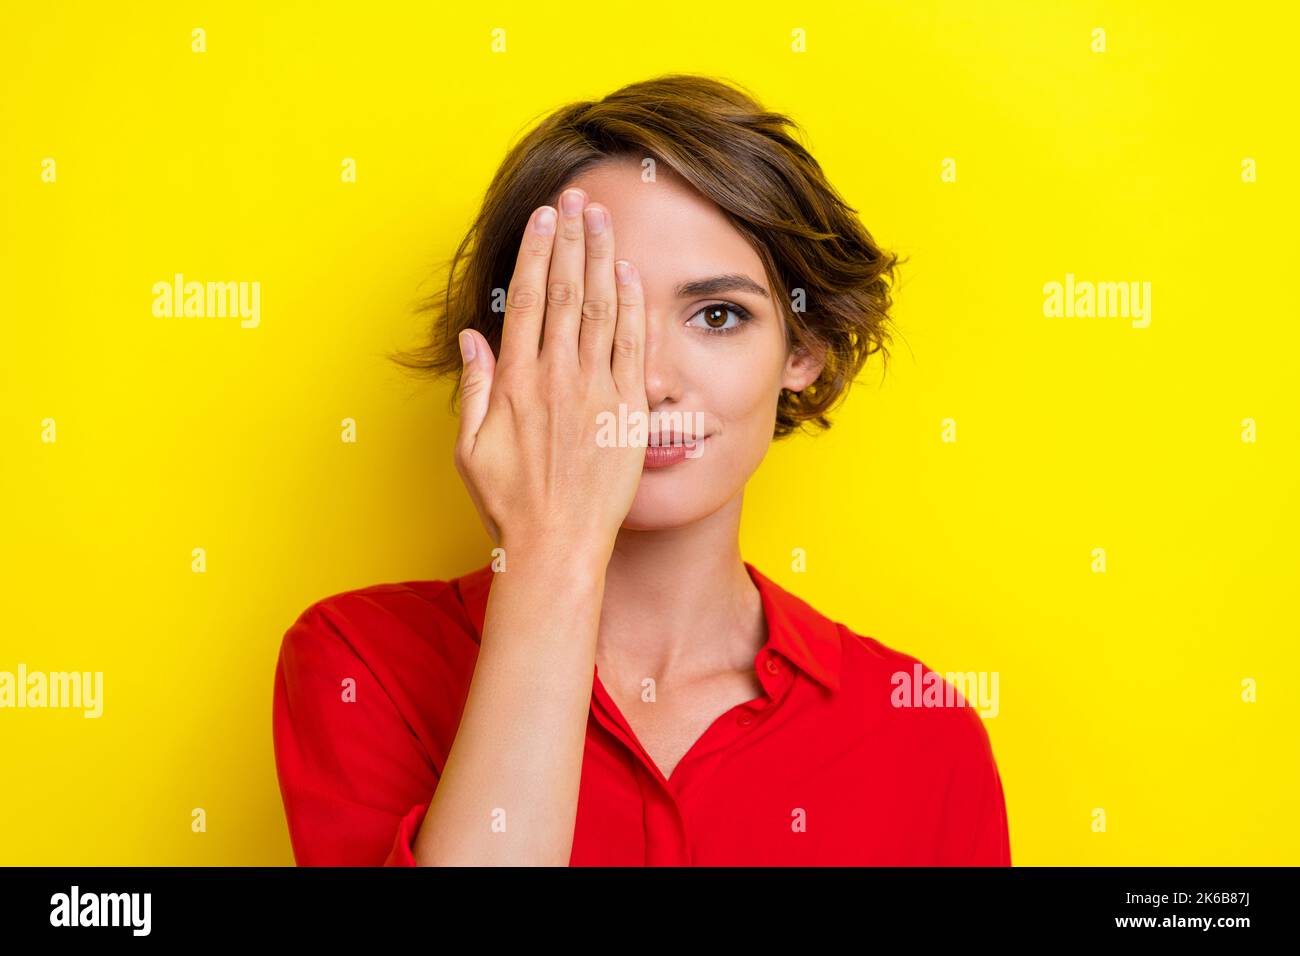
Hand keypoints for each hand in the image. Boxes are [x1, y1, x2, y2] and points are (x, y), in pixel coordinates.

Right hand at [453, 187, 648, 564]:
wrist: (557, 545)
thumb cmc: (510, 503)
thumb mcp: (470, 448)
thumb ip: (473, 388)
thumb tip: (472, 336)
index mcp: (515, 380)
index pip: (529, 298)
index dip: (539, 252)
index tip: (546, 217)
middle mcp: (556, 376)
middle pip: (567, 290)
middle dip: (573, 239)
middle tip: (579, 197)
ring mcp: (595, 390)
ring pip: (601, 308)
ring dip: (603, 258)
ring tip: (605, 218)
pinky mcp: (626, 410)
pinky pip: (632, 347)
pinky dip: (632, 307)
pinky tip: (631, 274)